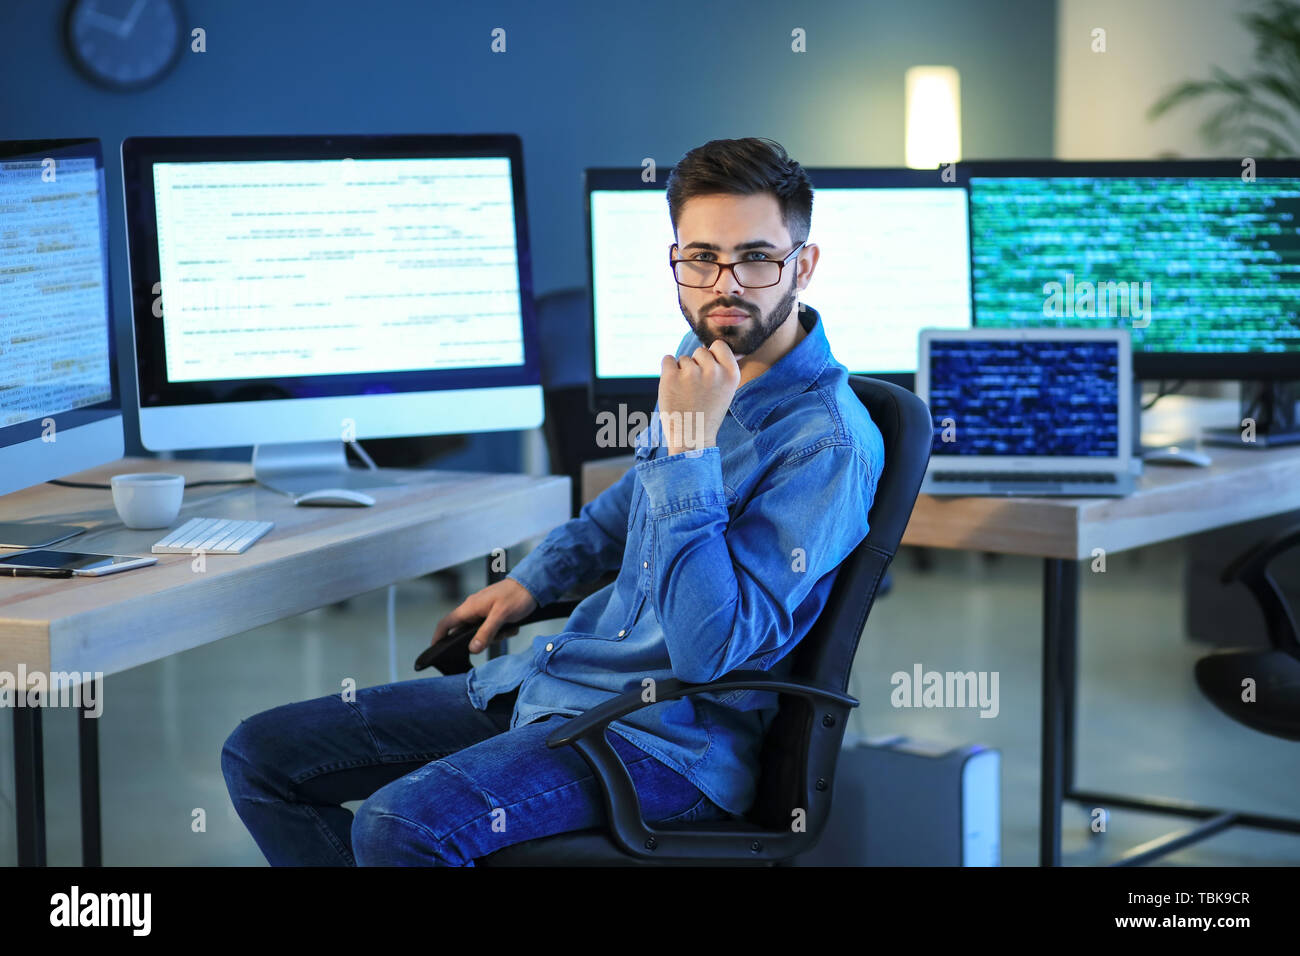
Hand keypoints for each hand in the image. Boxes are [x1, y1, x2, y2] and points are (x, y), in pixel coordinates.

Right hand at [430, 578, 537, 653]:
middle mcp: (473, 609)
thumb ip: (486, 632)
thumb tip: (472, 649)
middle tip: (496, 636)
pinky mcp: (492, 614)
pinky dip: (502, 631)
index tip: (435, 650)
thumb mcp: (501, 616)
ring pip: (481, 633)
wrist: (533, 585)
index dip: (438, 637)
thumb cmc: (516, 595)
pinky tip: (512, 626)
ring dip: (495, 635)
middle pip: (465, 632)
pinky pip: (492, 629)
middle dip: (480, 640)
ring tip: (508, 628)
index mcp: (470, 607)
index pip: (446, 623)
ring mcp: (483, 611)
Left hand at [658, 340, 740, 455]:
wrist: (692, 439)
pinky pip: (667, 360)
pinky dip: (667, 371)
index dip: (711, 356)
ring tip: (686, 395)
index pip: (719, 345)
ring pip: (683, 359)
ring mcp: (692, 373)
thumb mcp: (725, 390)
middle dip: (696, 365)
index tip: (708, 373)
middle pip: (700, 351)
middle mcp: (714, 371)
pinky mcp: (671, 377)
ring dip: (681, 372)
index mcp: (731, 374)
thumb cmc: (707, 414)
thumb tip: (713, 346)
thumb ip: (722, 368)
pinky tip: (673, 389)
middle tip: (696, 390)